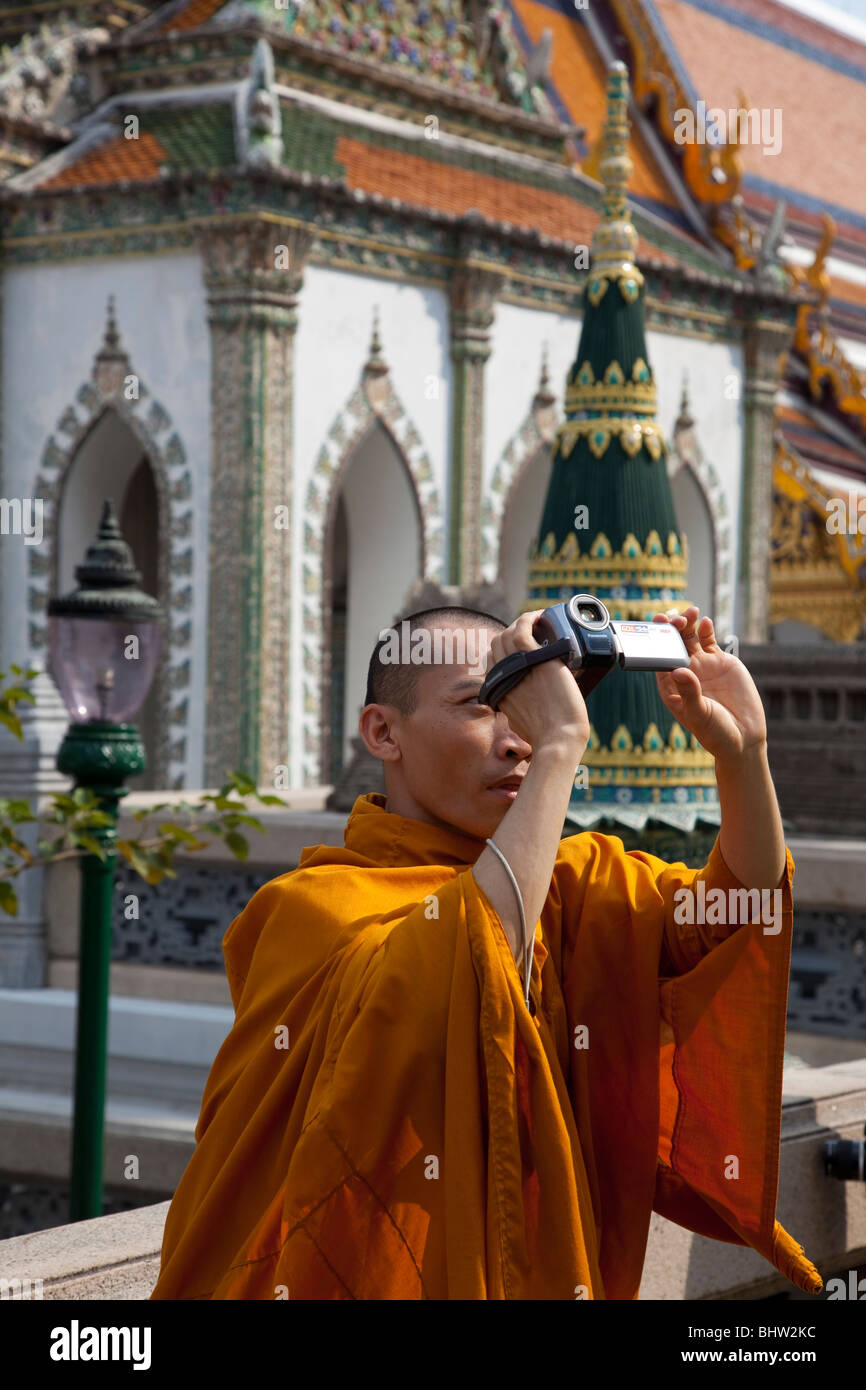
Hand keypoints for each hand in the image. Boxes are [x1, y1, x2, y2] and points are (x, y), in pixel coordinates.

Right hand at [487, 610, 589, 757]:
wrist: (559, 739)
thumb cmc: (548, 738)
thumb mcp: (522, 724)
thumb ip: (519, 712)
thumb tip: (527, 710)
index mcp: (497, 691)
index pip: (493, 661)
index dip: (505, 651)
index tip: (523, 648)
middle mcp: (501, 677)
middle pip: (497, 645)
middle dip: (512, 635)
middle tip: (534, 633)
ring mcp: (515, 667)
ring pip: (507, 634)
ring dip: (521, 623)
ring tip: (539, 622)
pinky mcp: (534, 659)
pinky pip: (522, 629)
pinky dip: (529, 619)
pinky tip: (540, 616)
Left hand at [653, 606, 766, 762]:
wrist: (744, 737)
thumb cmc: (716, 733)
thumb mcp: (700, 715)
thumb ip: (690, 693)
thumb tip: (678, 670)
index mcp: (670, 687)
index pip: (658, 659)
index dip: (656, 642)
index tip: (656, 629)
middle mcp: (683, 672)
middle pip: (672, 644)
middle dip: (671, 628)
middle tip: (675, 618)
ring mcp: (702, 665)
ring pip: (689, 638)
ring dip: (688, 624)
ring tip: (691, 612)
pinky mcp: (721, 662)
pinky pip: (709, 641)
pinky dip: (706, 630)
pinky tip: (706, 622)